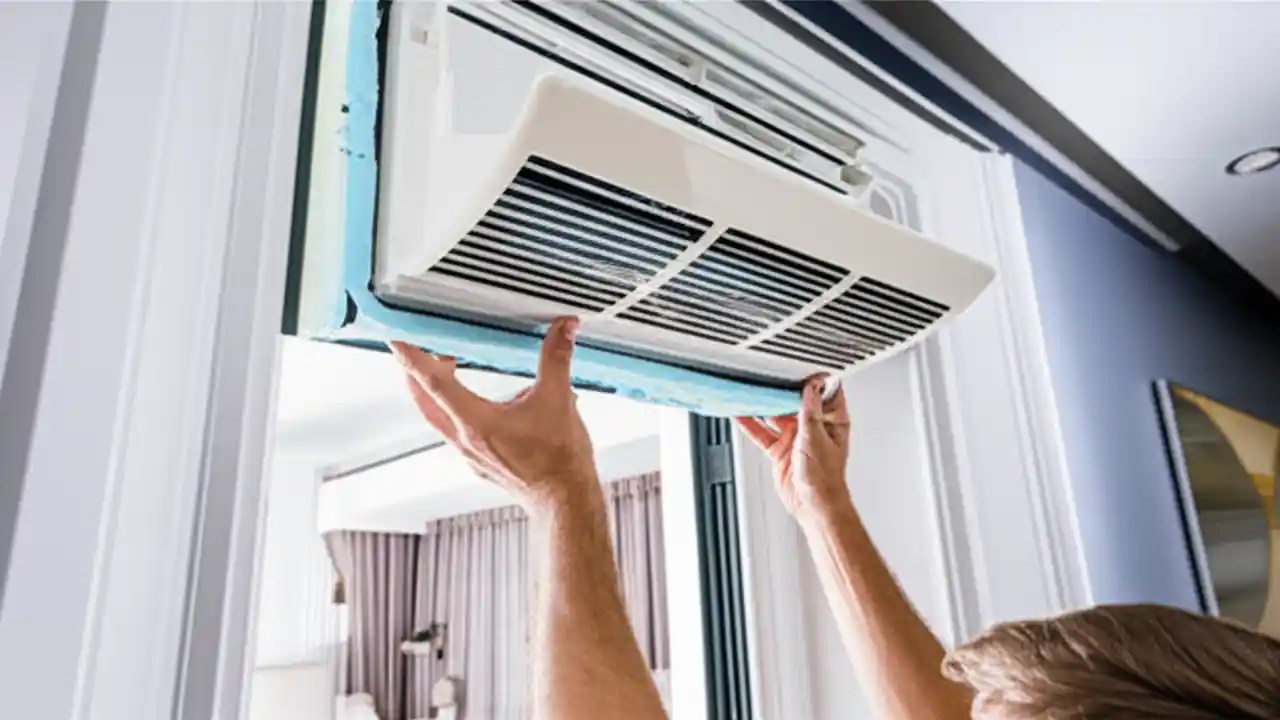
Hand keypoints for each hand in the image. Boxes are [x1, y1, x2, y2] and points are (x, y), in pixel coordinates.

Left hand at [389, 317, 597, 513]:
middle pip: (425, 403)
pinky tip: (469, 407)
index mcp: (477, 423)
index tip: (397, 343)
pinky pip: (454, 434)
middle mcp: (467, 440)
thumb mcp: (558, 399)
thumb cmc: (558, 460)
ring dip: (433, 395)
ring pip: (437, 420)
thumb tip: (563, 329)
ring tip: (441, 374)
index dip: (413, 360)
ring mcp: (471, 454)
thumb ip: (557, 358)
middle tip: (415, 353)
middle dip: (415, 375)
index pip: (434, 384)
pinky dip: (451, 414)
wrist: (564, 499)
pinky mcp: (480, 462)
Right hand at [735, 377, 850, 519]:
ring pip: (776, 416)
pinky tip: (741, 415)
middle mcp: (814, 427)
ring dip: (764, 406)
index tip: (801, 367)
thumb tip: (811, 387)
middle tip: (768, 375)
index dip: (814, 379)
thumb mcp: (816, 437)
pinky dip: (752, 425)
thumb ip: (810, 411)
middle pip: (795, 401)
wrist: (812, 505)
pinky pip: (763, 434)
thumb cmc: (825, 478)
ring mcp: (796, 438)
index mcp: (832, 421)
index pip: (825, 392)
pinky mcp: (781, 450)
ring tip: (750, 391)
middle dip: (782, 390)